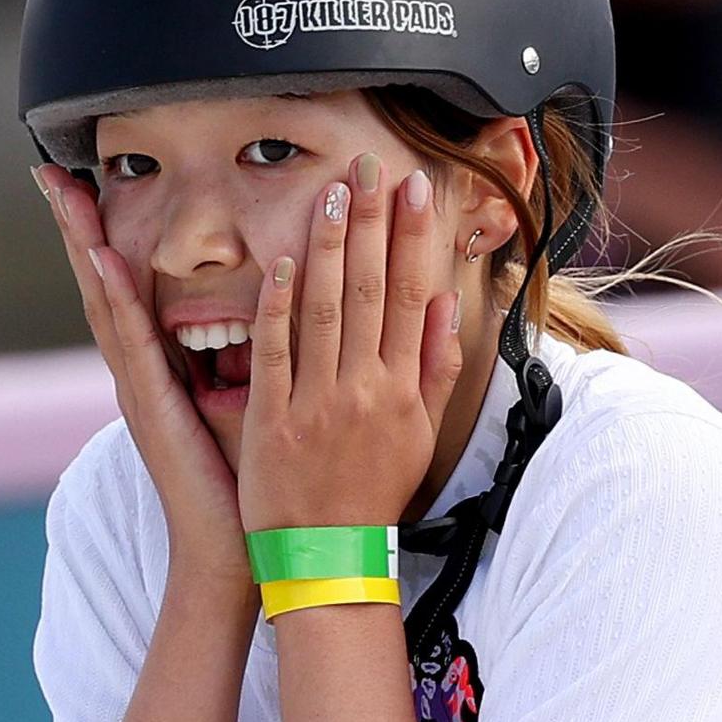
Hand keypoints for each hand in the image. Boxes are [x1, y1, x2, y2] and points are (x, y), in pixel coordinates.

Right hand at [37, 164, 252, 593]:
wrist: (232, 554)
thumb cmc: (246, 484)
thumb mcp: (247, 402)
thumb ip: (247, 356)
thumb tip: (275, 307)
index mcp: (158, 370)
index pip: (124, 287)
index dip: (103, 236)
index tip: (84, 183)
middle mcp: (138, 374)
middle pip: (100, 284)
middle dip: (76, 227)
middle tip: (49, 171)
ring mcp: (138, 393)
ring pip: (105, 305)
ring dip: (83, 247)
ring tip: (63, 195)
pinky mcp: (153, 412)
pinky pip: (132, 347)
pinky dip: (116, 302)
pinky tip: (106, 264)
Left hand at [240, 152, 463, 531]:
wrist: (326, 556)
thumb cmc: (371, 492)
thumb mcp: (419, 434)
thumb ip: (435, 368)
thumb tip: (449, 304)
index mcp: (402, 390)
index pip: (413, 296)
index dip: (413, 237)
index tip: (413, 187)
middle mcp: (365, 389)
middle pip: (372, 290)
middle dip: (372, 221)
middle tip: (370, 164)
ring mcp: (317, 403)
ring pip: (326, 310)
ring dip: (330, 245)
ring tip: (332, 191)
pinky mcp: (271, 420)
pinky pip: (276, 353)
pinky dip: (280, 306)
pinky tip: (284, 261)